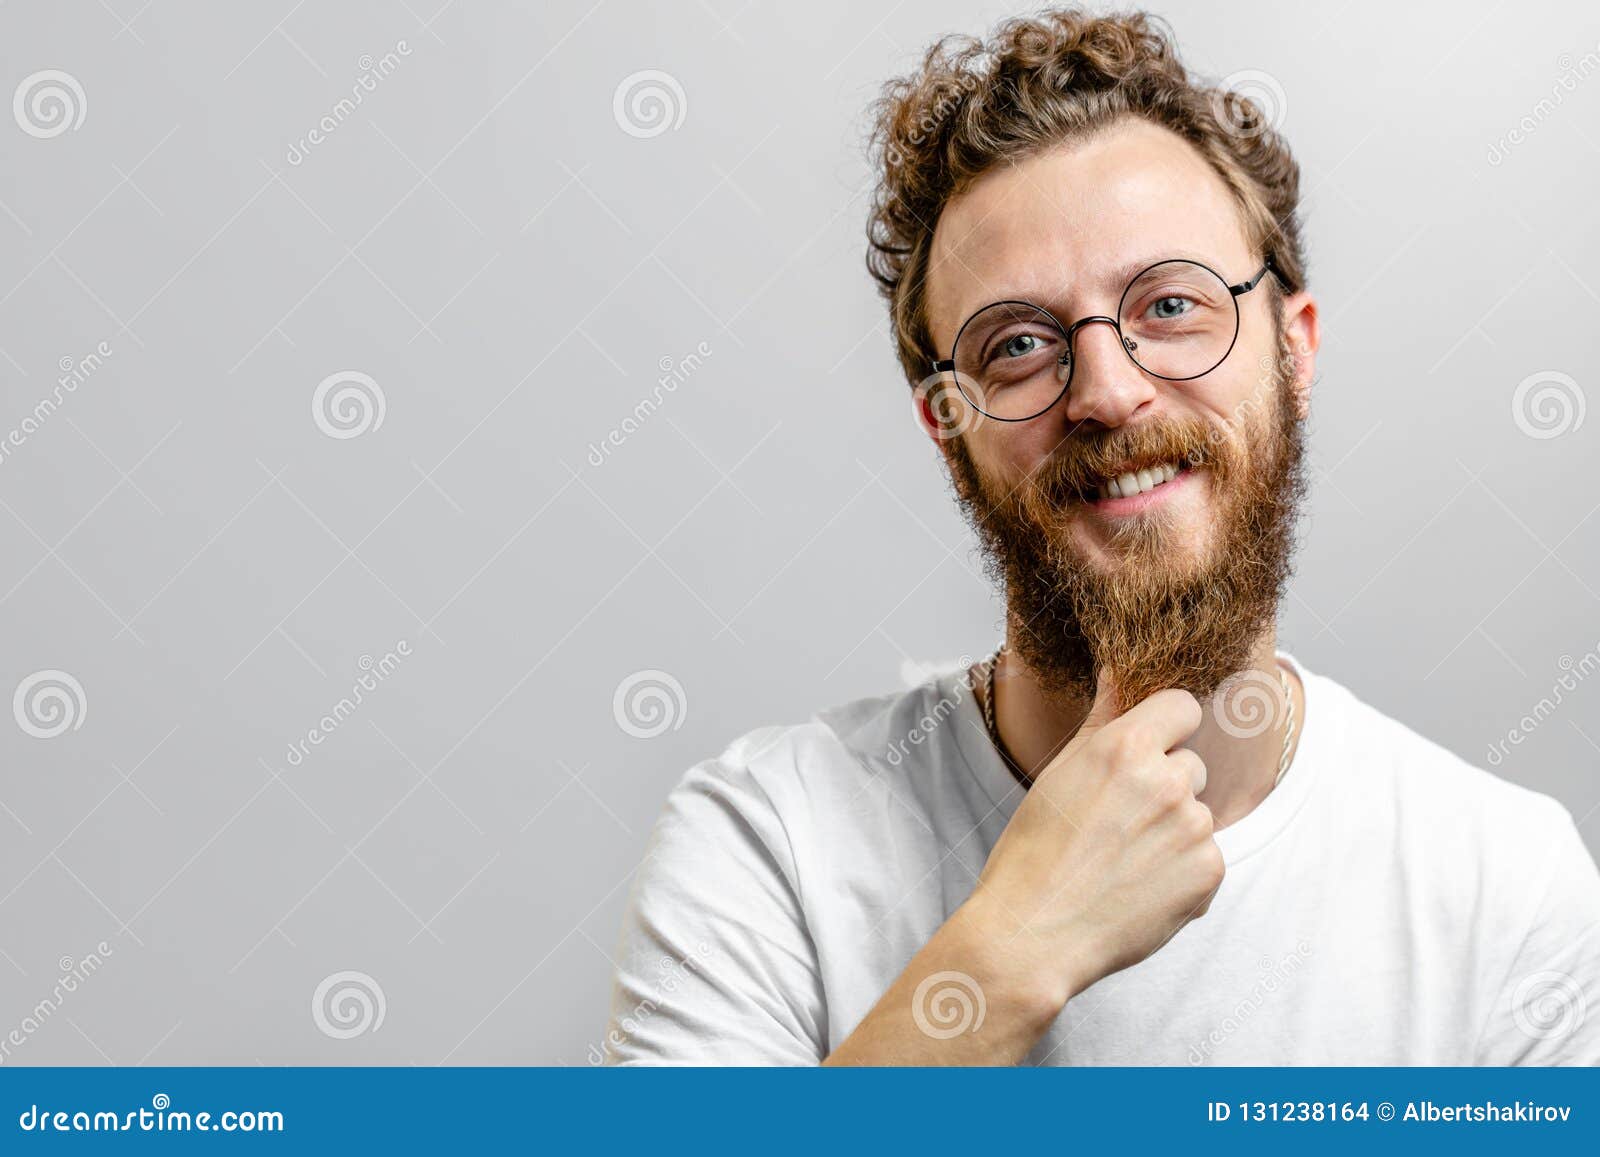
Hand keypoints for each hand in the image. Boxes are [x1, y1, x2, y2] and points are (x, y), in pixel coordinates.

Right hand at [965, 667, 1222, 1009]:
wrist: (1033, 936)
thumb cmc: (1032, 852)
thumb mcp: (1059, 774)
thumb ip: (1102, 718)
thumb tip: (1118, 670)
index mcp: (1126, 747)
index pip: (1183, 706)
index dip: (1165, 728)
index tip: (1146, 751)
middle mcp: (1168, 782)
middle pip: (1191, 765)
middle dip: (1164, 787)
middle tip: (1117, 824)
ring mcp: (1194, 830)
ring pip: (1197, 815)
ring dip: (1173, 832)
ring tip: (1123, 862)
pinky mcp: (1209, 874)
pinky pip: (1206, 858)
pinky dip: (1181, 873)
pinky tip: (1139, 890)